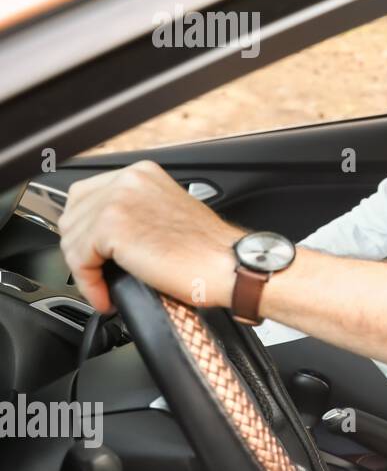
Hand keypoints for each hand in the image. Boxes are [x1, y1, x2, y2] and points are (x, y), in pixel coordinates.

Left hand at [59, 160, 243, 314]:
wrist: (230, 265)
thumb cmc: (209, 251)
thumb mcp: (167, 214)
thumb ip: (136, 212)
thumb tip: (106, 236)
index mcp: (142, 173)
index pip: (87, 195)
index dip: (86, 230)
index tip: (91, 253)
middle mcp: (128, 179)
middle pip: (74, 214)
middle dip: (80, 249)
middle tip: (96, 274)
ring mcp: (119, 199)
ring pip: (72, 238)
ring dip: (84, 269)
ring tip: (102, 288)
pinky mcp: (112, 226)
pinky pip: (80, 260)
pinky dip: (89, 284)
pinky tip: (105, 296)